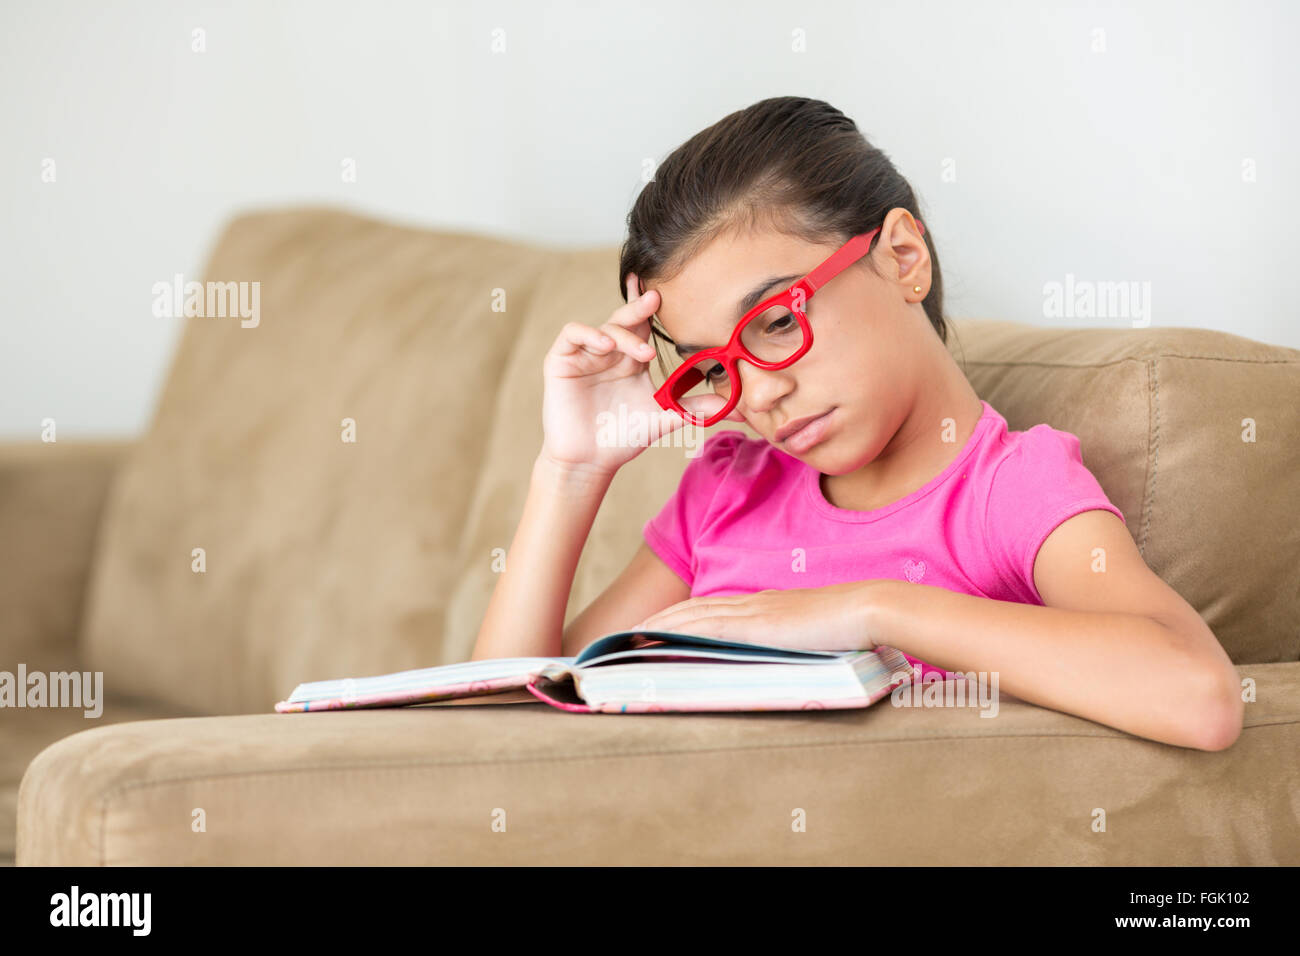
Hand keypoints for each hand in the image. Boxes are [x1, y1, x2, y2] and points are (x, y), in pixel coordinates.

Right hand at [538, 273, 731, 475]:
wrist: (590, 461)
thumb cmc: (623, 438)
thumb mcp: (664, 418)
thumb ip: (696, 407)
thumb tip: (737, 407)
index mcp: (631, 359)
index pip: (642, 324)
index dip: (650, 306)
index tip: (665, 292)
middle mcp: (608, 352)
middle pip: (625, 319)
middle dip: (640, 308)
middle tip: (656, 300)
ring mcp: (584, 354)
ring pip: (604, 327)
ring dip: (623, 333)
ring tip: (643, 354)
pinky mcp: (561, 360)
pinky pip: (573, 333)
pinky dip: (589, 334)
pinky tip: (606, 346)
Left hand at [630, 580, 880, 651]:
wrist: (866, 608)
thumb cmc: (850, 625)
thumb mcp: (811, 633)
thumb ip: (789, 640)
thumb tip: (777, 654)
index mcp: (765, 605)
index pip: (710, 609)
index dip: (680, 617)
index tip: (656, 627)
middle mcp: (752, 603)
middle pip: (693, 609)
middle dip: (659, 620)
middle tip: (628, 632)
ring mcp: (752, 611)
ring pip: (691, 615)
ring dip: (659, 625)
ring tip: (631, 635)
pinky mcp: (755, 624)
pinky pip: (705, 626)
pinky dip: (677, 630)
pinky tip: (658, 636)